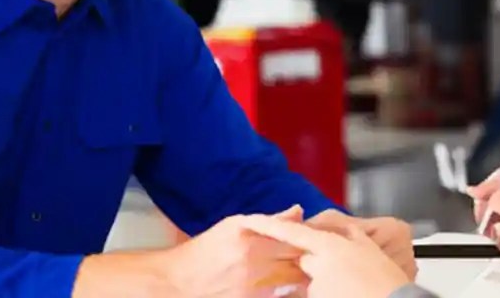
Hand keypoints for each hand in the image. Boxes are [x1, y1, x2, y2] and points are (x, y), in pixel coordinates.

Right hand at [158, 205, 308, 297]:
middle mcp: (254, 261)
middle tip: (319, 256)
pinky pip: (283, 295)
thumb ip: (269, 219)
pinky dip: (290, 290)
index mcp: (250, 237)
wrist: (180, 282)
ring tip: (305, 270)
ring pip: (296, 281)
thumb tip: (299, 210)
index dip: (311, 237)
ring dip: (304, 275)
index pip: (295, 236)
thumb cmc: (206, 250)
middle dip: (313, 258)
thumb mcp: (233, 226)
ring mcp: (255, 287)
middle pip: (300, 260)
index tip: (316, 238)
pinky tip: (288, 285)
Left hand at [238, 215, 410, 297]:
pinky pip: (314, 297)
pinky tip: (347, 293)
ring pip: (311, 284)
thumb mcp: (368, 248)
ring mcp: (317, 287)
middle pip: (304, 262)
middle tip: (343, 273)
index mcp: (329, 245)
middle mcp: (319, 265)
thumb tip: (334, 226)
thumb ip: (346, 233)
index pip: (291, 232)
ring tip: (352, 289)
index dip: (268, 226)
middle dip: (316, 267)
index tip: (248, 220)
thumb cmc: (386, 280)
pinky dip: (328, 295)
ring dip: (326, 286)